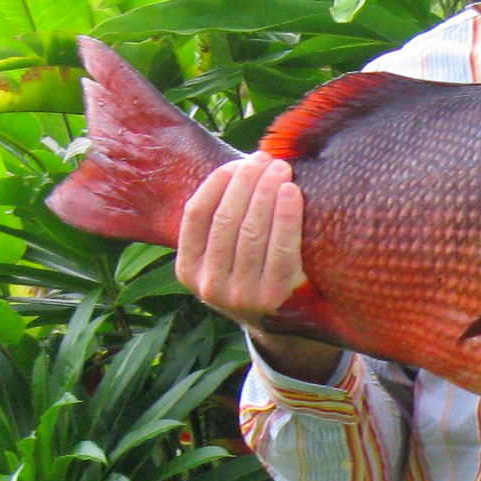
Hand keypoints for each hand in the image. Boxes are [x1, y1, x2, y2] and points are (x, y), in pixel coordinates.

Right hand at [176, 153, 342, 381]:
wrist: (280, 322)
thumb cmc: (252, 271)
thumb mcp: (223, 256)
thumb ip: (222, 220)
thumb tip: (241, 163)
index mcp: (189, 271)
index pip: (196, 215)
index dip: (217, 183)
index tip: (238, 162)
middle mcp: (210, 286)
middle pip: (226, 219)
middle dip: (247, 181)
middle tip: (266, 159)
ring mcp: (242, 296)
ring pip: (252, 231)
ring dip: (267, 191)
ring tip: (281, 168)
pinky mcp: (275, 299)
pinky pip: (281, 248)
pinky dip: (286, 216)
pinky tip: (291, 192)